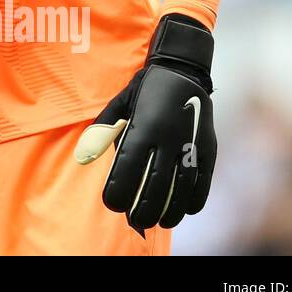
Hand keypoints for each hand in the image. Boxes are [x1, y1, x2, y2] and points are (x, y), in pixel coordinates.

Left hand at [74, 13, 216, 232]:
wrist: (184, 68)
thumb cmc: (146, 89)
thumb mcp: (120, 103)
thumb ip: (104, 131)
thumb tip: (82, 158)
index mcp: (143, 126)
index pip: (128, 168)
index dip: (119, 190)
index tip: (112, 204)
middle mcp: (168, 137)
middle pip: (155, 184)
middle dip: (143, 207)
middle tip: (135, 220)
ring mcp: (192, 143)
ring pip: (181, 186)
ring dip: (170, 208)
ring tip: (160, 222)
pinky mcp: (209, 146)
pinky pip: (204, 178)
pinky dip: (195, 197)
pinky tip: (185, 209)